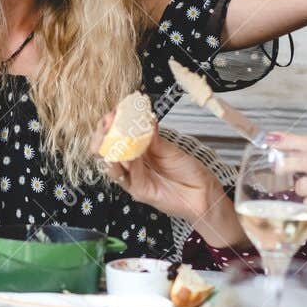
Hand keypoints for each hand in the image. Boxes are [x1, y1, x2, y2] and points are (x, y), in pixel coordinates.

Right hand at [94, 112, 226, 226]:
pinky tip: (127, 155)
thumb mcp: (169, 149)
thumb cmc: (188, 170)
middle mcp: (133, 165)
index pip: (116, 137)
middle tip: (107, 124)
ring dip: (111, 150)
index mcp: (138, 151)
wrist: (202, 192)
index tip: (112, 114)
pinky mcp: (141, 192)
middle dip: (103, 137)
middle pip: (108, 152)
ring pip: (113, 166)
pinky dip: (128, 166)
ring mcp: (135, 179)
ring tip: (113, 136)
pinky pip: (130, 178)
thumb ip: (154, 138)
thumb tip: (144, 119)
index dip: (111, 126)